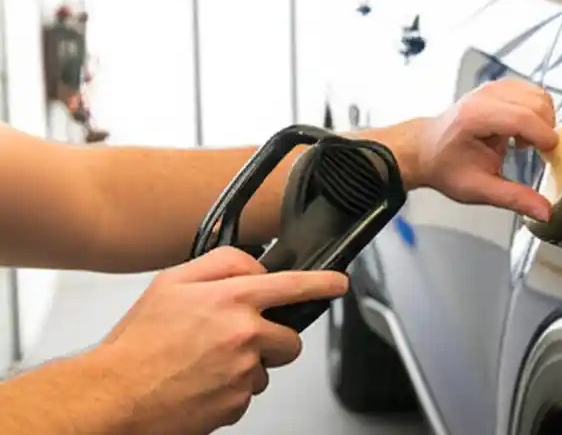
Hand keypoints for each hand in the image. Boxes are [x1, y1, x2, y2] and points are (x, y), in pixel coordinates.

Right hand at [95, 247, 347, 433]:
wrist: (114, 395)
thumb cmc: (138, 342)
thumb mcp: (173, 283)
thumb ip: (222, 265)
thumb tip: (256, 267)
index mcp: (231, 299)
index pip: (294, 285)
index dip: (322, 283)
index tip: (338, 284)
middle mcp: (244, 335)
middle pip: (290, 339)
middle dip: (272, 341)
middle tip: (237, 342)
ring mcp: (243, 373)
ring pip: (266, 369)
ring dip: (247, 368)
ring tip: (206, 364)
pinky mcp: (236, 405)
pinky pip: (246, 395)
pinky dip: (229, 392)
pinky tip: (200, 384)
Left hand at [410, 79, 557, 221]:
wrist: (424, 149)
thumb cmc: (446, 167)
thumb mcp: (478, 189)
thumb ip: (513, 199)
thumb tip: (545, 212)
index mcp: (475, 118)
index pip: (521, 117)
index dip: (543, 135)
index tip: (549, 153)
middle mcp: (484, 96)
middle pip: (535, 103)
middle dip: (545, 129)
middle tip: (536, 153)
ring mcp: (492, 88)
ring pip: (537, 95)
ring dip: (542, 119)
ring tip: (525, 142)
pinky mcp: (499, 87)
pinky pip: (531, 92)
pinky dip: (536, 111)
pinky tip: (522, 130)